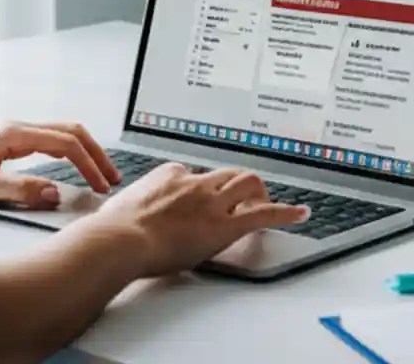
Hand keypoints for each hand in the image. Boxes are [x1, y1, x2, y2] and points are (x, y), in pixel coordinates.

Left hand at [0, 122, 122, 207]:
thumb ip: (18, 190)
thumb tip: (54, 192)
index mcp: (13, 134)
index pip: (65, 143)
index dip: (89, 163)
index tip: (102, 185)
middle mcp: (17, 129)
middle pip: (71, 132)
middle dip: (96, 154)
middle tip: (112, 179)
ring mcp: (14, 134)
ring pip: (62, 135)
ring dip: (85, 153)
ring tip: (101, 176)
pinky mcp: (10, 143)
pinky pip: (50, 142)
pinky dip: (70, 154)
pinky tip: (75, 169)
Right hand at [76, 163, 308, 277]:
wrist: (120, 239)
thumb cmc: (113, 230)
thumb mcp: (118, 208)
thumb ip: (128, 207)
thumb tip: (119, 215)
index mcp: (168, 176)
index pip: (191, 174)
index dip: (198, 188)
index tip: (199, 199)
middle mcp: (194, 183)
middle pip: (225, 174)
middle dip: (236, 184)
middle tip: (242, 198)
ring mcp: (212, 201)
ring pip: (247, 183)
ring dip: (259, 193)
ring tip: (265, 203)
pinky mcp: (225, 224)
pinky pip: (264, 213)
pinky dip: (287, 212)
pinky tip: (301, 213)